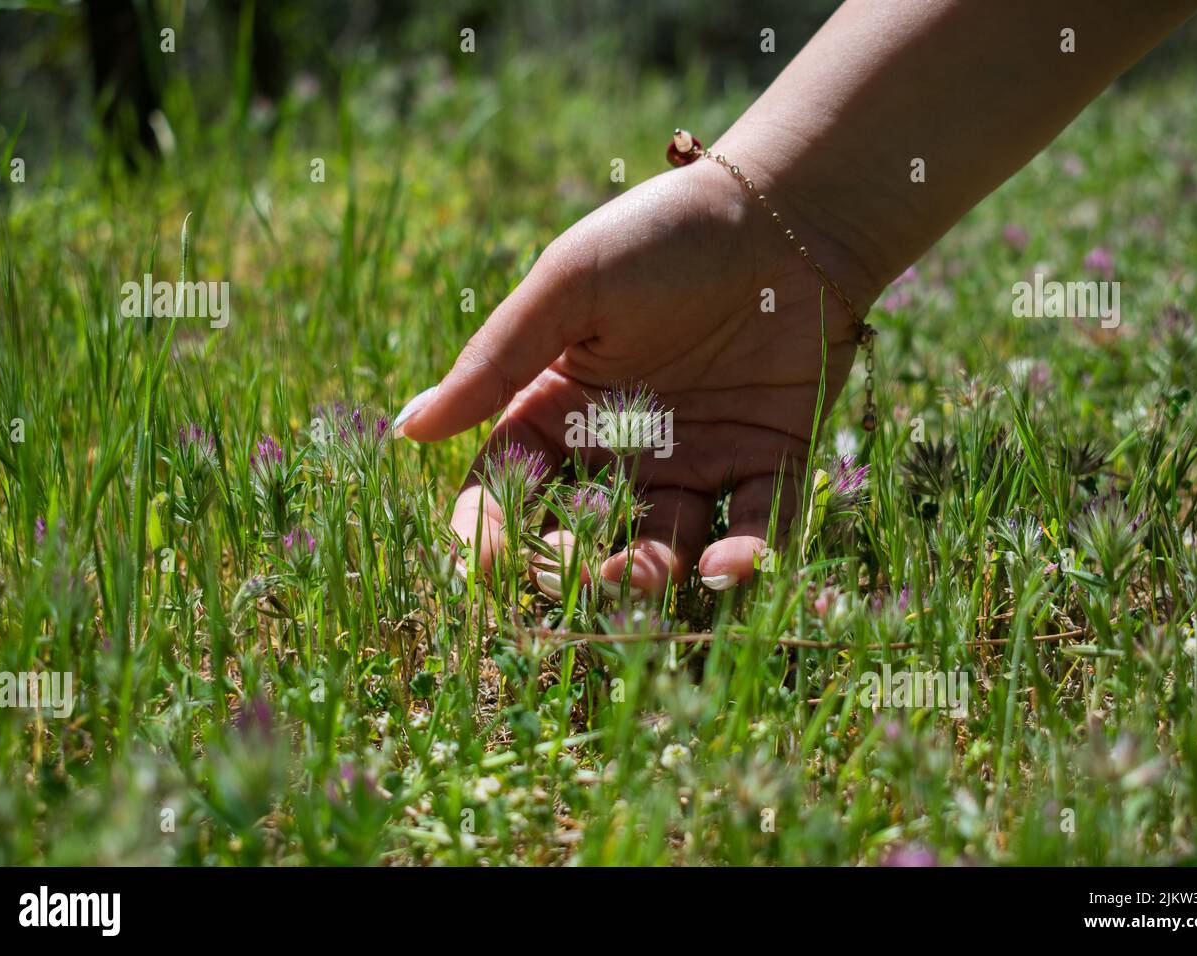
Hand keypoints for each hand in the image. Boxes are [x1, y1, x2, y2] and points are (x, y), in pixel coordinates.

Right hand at [397, 154, 879, 595]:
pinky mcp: (769, 461)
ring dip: (650, 573)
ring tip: (641, 574)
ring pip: (666, 544)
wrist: (788, 208)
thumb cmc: (664, 236)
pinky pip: (757, 524)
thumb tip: (409, 429)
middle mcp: (624, 446)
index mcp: (561, 406)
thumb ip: (495, 362)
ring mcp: (698, 460)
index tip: (483, 565)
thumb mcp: (568, 287)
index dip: (489, 529)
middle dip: (569, 565)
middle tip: (574, 572)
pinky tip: (731, 563)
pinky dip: (748, 556)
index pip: (507, 485)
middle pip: (582, 531)